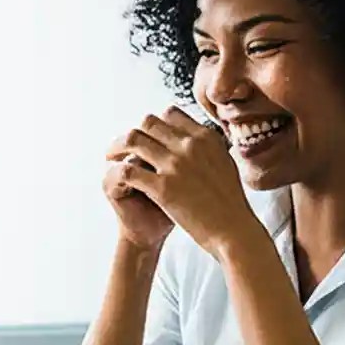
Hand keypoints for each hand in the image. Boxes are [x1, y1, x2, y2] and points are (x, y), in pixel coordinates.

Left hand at [105, 106, 262, 259]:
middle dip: (132, 132)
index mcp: (205, 137)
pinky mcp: (162, 187)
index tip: (147, 137)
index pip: (170, 114)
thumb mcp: (225, 165)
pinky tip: (118, 180)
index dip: (154, 125)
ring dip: (118, 147)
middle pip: (148, 122)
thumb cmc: (231, 204)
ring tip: (110, 157)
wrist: (233, 230)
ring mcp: (175, 165)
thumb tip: (202, 141)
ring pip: (133, 139)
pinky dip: (119, 172)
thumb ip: (209, 149)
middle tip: (121, 146)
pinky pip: (129, 170)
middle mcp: (189, 145)